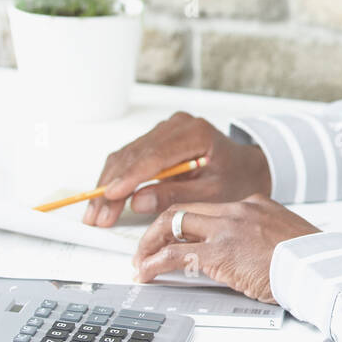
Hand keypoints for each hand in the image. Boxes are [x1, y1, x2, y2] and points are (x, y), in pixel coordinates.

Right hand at [83, 111, 270, 226]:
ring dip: (107, 185)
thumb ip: (177, 195)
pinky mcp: (156, 139)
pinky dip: (115, 179)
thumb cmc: (236, 178)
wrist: (246, 167)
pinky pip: (130, 157)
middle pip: (134, 155)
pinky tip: (104, 200)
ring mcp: (165, 130)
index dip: (130, 177)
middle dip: (112, 187)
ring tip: (95, 214)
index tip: (111, 196)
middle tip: (97, 216)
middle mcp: (176, 125)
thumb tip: (138, 201)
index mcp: (195, 133)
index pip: (155, 154)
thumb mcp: (214, 193)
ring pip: (126, 156)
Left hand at [132, 194, 320, 302]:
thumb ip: (260, 238)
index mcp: (254, 204)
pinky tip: (147, 274)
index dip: (184, 223)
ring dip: (150, 244)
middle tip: (146, 248)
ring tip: (141, 263)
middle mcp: (238, 210)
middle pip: (183, 210)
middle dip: (158, 229)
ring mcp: (228, 229)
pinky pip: (175, 254)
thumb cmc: (311, 262)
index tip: (175, 236)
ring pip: (173, 224)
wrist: (322, 270)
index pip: (207, 208)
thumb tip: (245, 256)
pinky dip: (154, 264)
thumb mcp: (284, 239)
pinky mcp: (221, 253)